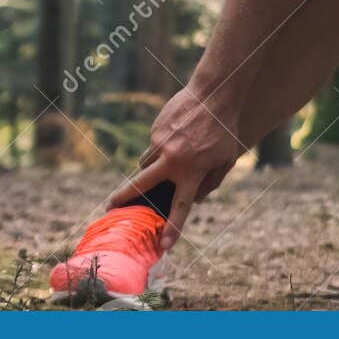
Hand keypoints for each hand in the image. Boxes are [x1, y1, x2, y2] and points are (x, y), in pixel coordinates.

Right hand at [109, 85, 246, 250]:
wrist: (215, 93)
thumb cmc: (225, 129)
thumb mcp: (227, 159)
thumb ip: (211, 182)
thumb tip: (196, 199)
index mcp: (192, 171)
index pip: (181, 206)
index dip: (173, 228)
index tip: (164, 245)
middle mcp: (172, 160)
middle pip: (141, 185)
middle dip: (123, 198)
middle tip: (110, 208)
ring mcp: (161, 144)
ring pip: (145, 164)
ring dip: (151, 169)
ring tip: (169, 160)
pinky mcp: (156, 129)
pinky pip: (154, 145)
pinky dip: (162, 147)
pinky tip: (178, 136)